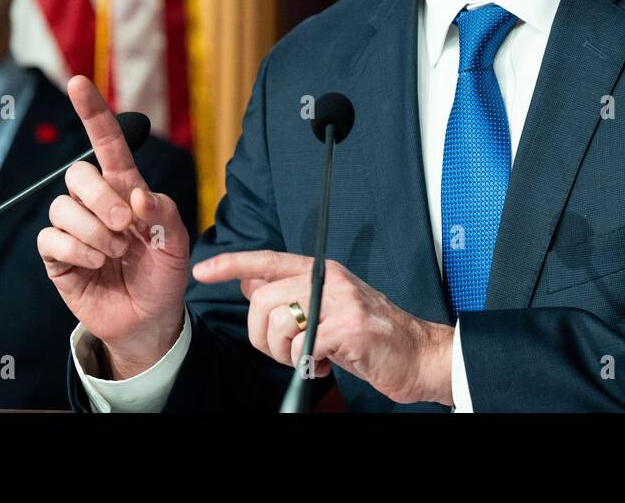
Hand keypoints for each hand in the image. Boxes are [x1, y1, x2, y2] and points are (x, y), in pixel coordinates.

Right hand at [37, 76, 190, 378]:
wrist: (150, 318)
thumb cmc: (164, 273)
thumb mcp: (177, 241)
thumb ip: (164, 212)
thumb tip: (136, 197)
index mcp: (127, 188)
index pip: (107, 143)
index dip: (93, 112)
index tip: (79, 82)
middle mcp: (96, 201)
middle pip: (78, 174)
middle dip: (102, 199)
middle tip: (127, 227)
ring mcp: (73, 227)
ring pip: (63, 207)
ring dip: (94, 232)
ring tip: (116, 253)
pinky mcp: (57, 255)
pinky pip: (51, 239)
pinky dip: (77, 251)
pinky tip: (94, 263)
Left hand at [194, 250, 454, 405]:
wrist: (420, 355)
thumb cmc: (372, 335)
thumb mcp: (328, 307)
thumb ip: (292, 291)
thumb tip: (250, 280)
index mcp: (324, 272)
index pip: (268, 260)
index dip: (232, 263)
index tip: (204, 271)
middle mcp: (332, 279)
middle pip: (264, 301)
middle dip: (263, 337)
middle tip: (286, 351)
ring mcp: (342, 302)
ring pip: (280, 324)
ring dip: (286, 353)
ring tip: (310, 357)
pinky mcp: (349, 329)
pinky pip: (303, 346)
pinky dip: (308, 364)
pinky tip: (327, 363)